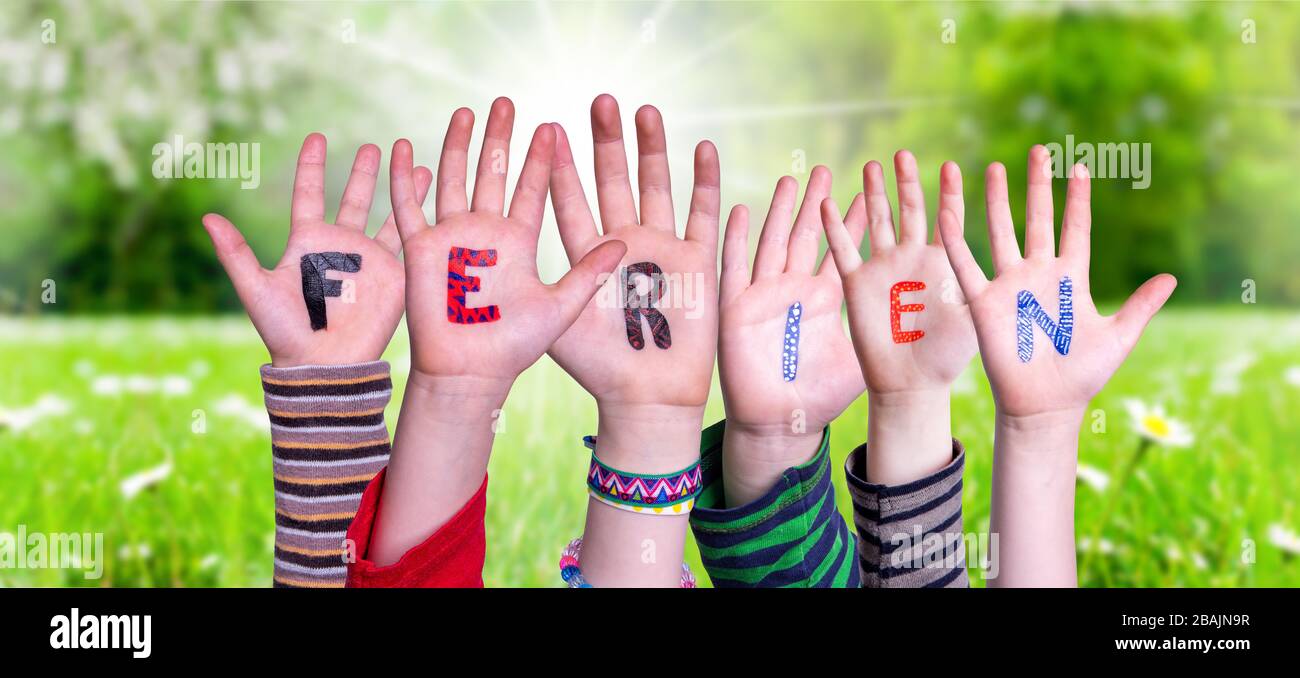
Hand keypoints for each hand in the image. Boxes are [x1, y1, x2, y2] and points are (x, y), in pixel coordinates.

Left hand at [202, 134, 431, 365]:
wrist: (324, 366)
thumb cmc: (286, 332)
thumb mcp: (257, 289)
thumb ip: (237, 253)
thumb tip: (207, 218)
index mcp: (307, 242)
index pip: (310, 194)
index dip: (313, 166)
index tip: (318, 137)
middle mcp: (340, 246)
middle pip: (355, 199)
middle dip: (365, 172)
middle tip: (377, 145)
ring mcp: (368, 260)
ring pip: (387, 215)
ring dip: (401, 189)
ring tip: (416, 164)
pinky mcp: (392, 277)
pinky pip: (407, 241)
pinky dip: (419, 217)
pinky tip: (431, 200)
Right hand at [391, 98, 627, 393]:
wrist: (470, 374)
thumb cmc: (515, 347)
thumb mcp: (561, 306)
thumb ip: (589, 273)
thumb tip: (624, 243)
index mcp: (519, 241)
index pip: (531, 188)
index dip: (540, 158)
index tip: (551, 125)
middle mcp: (486, 233)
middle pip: (492, 172)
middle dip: (499, 137)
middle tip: (507, 101)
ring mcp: (452, 238)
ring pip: (453, 179)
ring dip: (457, 145)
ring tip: (465, 112)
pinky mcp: (421, 249)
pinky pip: (409, 208)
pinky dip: (404, 179)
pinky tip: (402, 148)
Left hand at [547, 95, 719, 465]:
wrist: (648, 398)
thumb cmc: (599, 368)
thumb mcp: (561, 320)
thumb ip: (547, 276)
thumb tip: (516, 239)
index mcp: (588, 255)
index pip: (570, 201)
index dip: (560, 167)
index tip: (547, 130)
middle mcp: (625, 244)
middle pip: (615, 181)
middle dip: (608, 142)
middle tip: (601, 100)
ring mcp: (662, 248)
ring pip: (657, 187)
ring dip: (652, 149)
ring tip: (644, 110)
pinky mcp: (697, 261)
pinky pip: (703, 214)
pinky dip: (705, 182)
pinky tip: (701, 148)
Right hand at [716, 168, 865, 502]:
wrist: (781, 426)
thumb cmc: (823, 398)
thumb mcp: (866, 356)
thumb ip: (892, 331)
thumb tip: (946, 304)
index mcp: (837, 294)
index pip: (856, 242)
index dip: (869, 211)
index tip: (886, 178)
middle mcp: (803, 286)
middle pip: (819, 232)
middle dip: (826, 200)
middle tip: (848, 167)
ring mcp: (772, 294)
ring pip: (780, 241)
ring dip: (785, 210)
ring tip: (794, 179)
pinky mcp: (742, 308)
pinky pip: (739, 267)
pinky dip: (738, 240)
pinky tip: (742, 211)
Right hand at [822, 152, 977, 394]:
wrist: (911, 382)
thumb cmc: (947, 355)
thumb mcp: (970, 314)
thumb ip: (974, 280)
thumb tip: (989, 251)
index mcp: (943, 262)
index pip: (947, 216)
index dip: (949, 191)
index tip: (952, 165)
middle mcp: (912, 259)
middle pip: (909, 210)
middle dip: (907, 182)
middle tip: (905, 154)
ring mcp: (883, 269)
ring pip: (877, 221)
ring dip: (874, 194)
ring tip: (872, 165)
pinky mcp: (857, 284)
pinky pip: (844, 250)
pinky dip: (835, 227)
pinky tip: (827, 203)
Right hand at [938, 145, 1175, 418]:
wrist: (1044, 405)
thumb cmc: (1082, 376)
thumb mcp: (1119, 337)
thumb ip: (1141, 305)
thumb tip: (1172, 278)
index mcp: (1072, 279)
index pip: (1076, 229)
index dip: (1078, 199)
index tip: (1080, 167)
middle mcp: (1039, 275)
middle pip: (1038, 219)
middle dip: (1037, 185)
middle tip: (1037, 151)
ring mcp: (1010, 286)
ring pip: (1002, 232)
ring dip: (997, 201)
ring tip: (993, 168)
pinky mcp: (984, 303)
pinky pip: (967, 266)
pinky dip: (957, 242)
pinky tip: (949, 214)